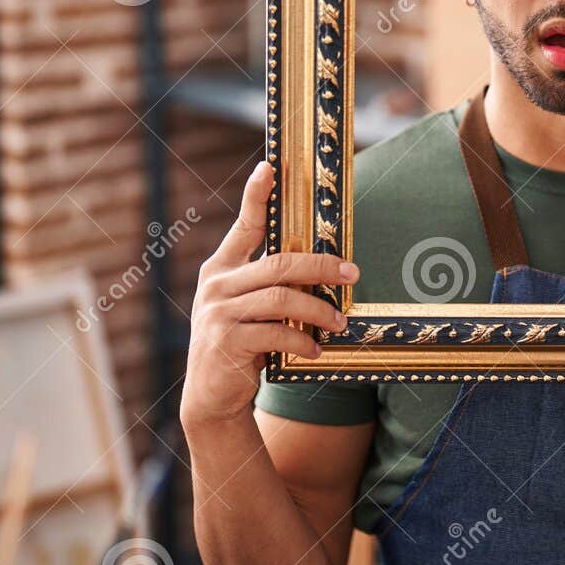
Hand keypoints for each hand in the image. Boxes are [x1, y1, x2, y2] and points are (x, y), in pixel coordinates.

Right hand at [182, 161, 358, 426]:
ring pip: (281, 298)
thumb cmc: (242, 346)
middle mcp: (216, 285)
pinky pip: (275, 332)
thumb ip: (272, 287)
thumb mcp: (250, 310)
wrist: (212, 398)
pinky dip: (301, 341)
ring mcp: (217, 313)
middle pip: (279, 263)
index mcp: (222, 269)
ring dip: (318, 309)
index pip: (244, 225)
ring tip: (340, 321)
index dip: (257, 195)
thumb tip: (323, 268)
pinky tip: (315, 350)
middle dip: (320, 266)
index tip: (271, 165)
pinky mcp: (225, 342)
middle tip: (352, 272)